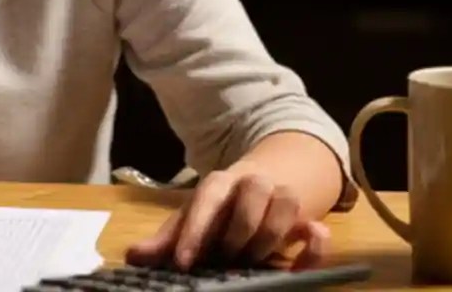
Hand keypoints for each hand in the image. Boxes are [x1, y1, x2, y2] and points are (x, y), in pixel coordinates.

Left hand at [126, 167, 330, 271]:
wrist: (263, 185)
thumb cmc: (220, 210)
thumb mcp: (193, 220)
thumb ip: (167, 240)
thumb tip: (133, 256)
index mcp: (219, 184)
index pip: (207, 198)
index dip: (195, 230)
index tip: (183, 262)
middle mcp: (253, 183)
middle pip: (253, 190)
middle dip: (237, 231)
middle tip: (224, 260)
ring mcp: (283, 198)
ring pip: (287, 202)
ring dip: (270, 236)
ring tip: (253, 261)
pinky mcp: (308, 221)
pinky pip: (319, 231)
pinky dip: (313, 250)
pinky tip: (297, 268)